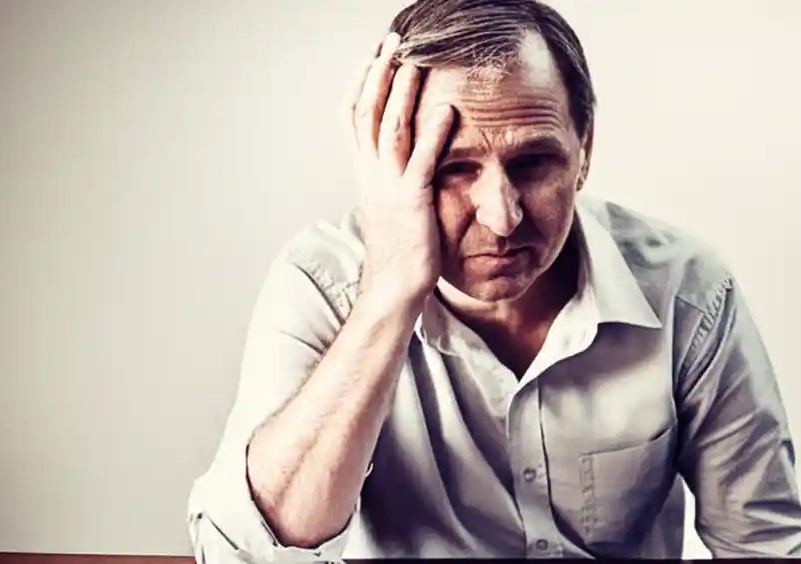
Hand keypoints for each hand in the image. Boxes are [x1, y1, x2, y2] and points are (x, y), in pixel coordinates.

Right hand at [342, 33, 455, 307]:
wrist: (394, 286)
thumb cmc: (398, 247)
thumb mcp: (387, 201)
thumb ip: (389, 173)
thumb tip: (396, 153)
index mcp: (363, 169)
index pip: (353, 114)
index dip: (362, 79)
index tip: (376, 52)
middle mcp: (370, 171)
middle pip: (367, 109)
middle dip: (379, 71)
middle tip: (393, 39)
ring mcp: (389, 185)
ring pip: (390, 127)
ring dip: (403, 90)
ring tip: (415, 60)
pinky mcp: (412, 201)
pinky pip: (423, 160)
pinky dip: (434, 132)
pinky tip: (446, 109)